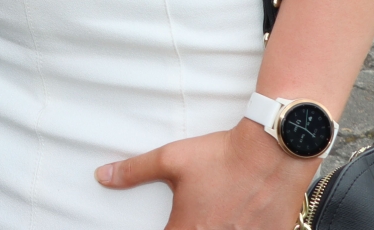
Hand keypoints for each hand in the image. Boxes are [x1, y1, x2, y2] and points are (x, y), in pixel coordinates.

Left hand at [96, 118, 318, 228]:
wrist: (271, 152)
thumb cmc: (220, 156)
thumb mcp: (171, 159)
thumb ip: (134, 172)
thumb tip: (102, 177)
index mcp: (189, 229)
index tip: (170, 221)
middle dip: (190, 225)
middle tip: (195, 212)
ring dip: (213, 225)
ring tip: (216, 211)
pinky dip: (242, 227)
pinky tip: (239, 217)